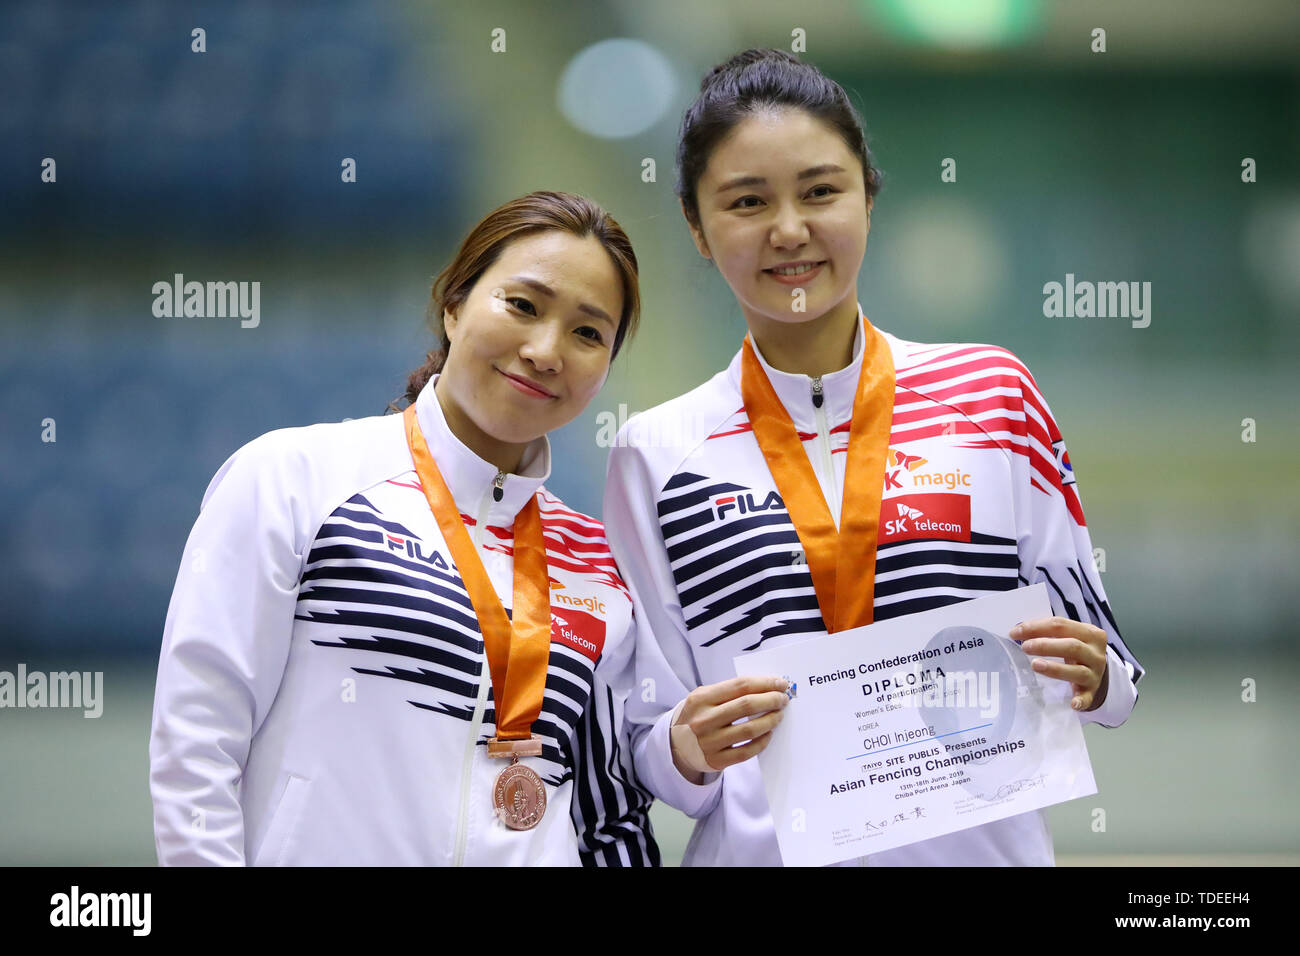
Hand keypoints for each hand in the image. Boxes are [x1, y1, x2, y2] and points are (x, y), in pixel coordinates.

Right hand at [671, 675, 789, 782]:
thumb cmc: (697, 716)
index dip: (764, 683)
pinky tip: (768, 734)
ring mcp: (709, 742)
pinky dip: (762, 742)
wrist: (676, 746)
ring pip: (749, 730)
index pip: (740, 686)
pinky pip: (746, 752)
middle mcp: (704, 720)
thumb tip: (766, 686)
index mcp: (701, 698)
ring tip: (778, 715)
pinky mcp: (716, 760)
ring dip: (770, 720)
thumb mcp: (703, 698)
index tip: (780, 683)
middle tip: (782, 699)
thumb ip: (729, 691)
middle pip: (746, 705)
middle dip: (771, 700)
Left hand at [1010, 617, 1108, 711]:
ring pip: (1077, 671)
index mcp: (1090, 633)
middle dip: (1045, 646)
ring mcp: (1095, 674)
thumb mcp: (1069, 636)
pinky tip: (1073, 703)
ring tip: (1035, 665)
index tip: (1015, 632)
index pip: (1061, 625)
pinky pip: (1087, 697)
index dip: (1036, 627)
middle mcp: (1095, 654)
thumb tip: (1019, 631)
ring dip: (1055, 668)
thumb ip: (1049, 633)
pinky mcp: (1092, 692)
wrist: (1097, 671)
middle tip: (1025, 647)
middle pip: (1072, 646)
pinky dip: (1080, 700)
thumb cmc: (1076, 650)